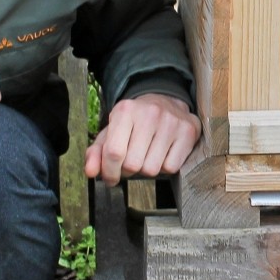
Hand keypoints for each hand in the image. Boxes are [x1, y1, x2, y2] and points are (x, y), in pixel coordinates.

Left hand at [84, 93, 199, 185]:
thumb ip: (96, 152)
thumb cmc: (134, 122)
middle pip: (133, 165)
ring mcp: (172, 122)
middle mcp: (150, 113)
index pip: (114, 152)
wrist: (166, 102)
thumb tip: (90, 172)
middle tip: (130, 164)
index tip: (110, 178)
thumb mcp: (111, 131)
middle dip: (128, 171)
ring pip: (152, 169)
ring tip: (147, 156)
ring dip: (146, 170)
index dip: (109, 172)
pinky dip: (164, 167)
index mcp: (125, 110)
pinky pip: (171, 168)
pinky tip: (163, 154)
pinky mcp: (188, 132)